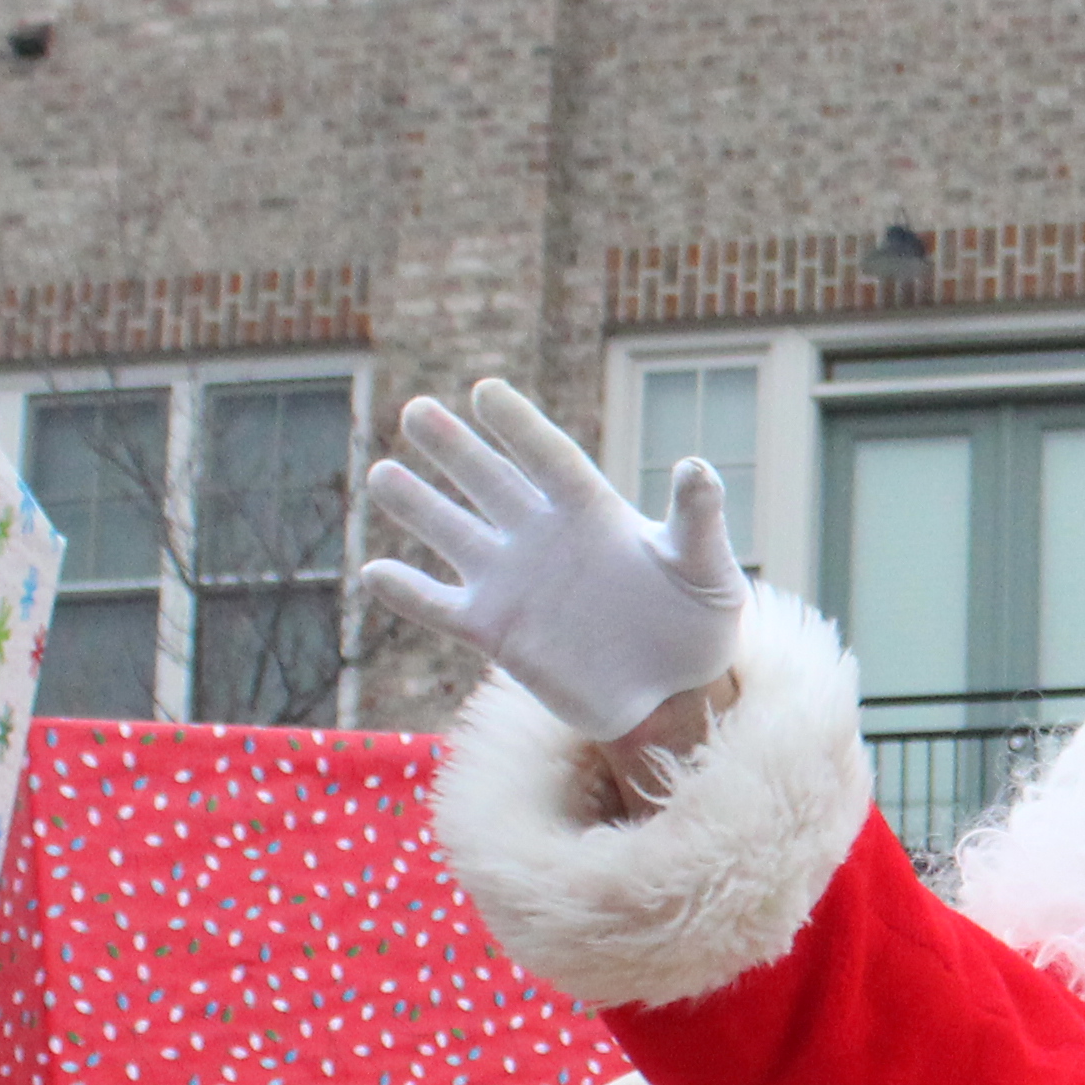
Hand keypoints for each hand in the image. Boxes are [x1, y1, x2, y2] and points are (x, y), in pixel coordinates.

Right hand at [355, 378, 744, 739]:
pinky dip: (409, 593)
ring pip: (454, 534)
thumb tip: (695, 466)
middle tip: (415, 411)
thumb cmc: (697, 620)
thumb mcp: (710, 568)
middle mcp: (543, 535)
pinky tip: (374, 574)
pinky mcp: (497, 630)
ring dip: (418, 507)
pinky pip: (441, 607)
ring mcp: (515, 581)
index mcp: (593, 510)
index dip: (518, 426)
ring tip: (381, 475)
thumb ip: (698, 519)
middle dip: (454, 448)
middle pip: (490, 481)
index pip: (548, 457)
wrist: (674, 692)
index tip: (485, 391)